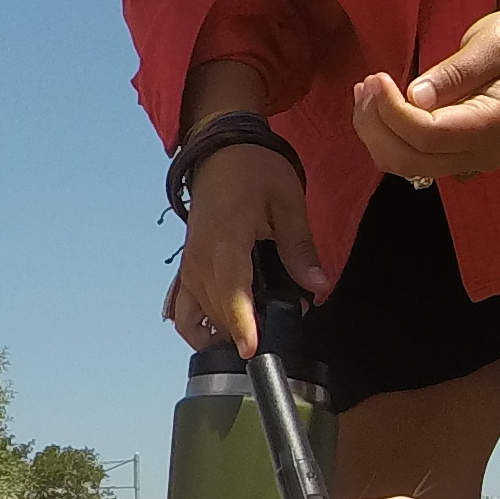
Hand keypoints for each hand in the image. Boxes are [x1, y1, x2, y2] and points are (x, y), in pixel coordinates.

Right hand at [162, 136, 319, 355]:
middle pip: (216, 310)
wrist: (221, 149)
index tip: (250, 349)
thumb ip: (300, 248)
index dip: (241, 323)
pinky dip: (195, 323)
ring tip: (251, 336)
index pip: (231, 291)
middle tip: (282, 327)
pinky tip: (217, 334)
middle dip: (245, 329)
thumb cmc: (255, 169)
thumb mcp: (288, 202)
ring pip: (196, 314)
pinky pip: (181, 305)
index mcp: (225, 240)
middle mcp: (199, 258)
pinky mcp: (186, 265)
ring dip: (220, 330)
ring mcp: (188, 264)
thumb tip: (318, 286)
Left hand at [355, 0, 499, 182]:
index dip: (392, 111)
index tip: (376, 77)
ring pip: (406, 165)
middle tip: (365, 84)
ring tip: (366, 91)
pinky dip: (388, 138)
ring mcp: (471, 160)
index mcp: (496, 124)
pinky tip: (380, 107)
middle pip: (411, 159)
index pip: (428, 135)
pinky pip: (413, 159)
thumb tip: (414, 96)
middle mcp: (483, 153)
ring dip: (376, 133)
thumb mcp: (491, 42)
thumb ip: (455, 72)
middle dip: (376, 125)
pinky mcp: (459, 157)